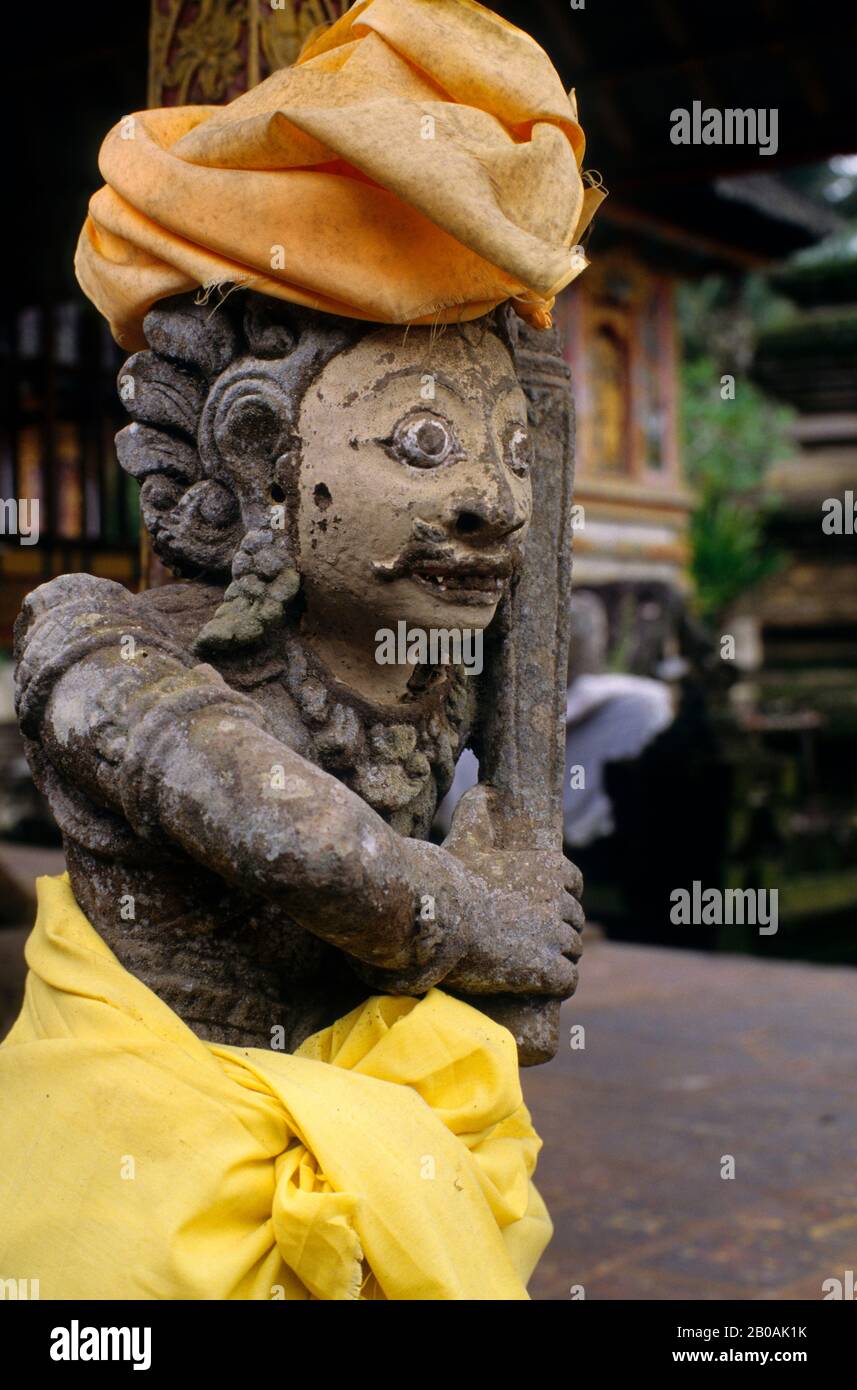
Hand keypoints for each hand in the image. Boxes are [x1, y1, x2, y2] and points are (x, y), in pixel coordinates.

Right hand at [438, 784, 583, 996]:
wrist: (444, 919)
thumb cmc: (452, 878)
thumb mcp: (467, 839)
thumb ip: (477, 814)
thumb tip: (481, 790)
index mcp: (550, 868)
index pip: (574, 884)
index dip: (560, 898)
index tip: (542, 909)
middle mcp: (560, 901)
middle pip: (574, 920)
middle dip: (559, 930)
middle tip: (533, 942)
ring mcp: (556, 937)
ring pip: (573, 950)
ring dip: (558, 958)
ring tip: (534, 964)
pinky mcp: (548, 969)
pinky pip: (568, 979)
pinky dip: (558, 983)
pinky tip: (542, 985)